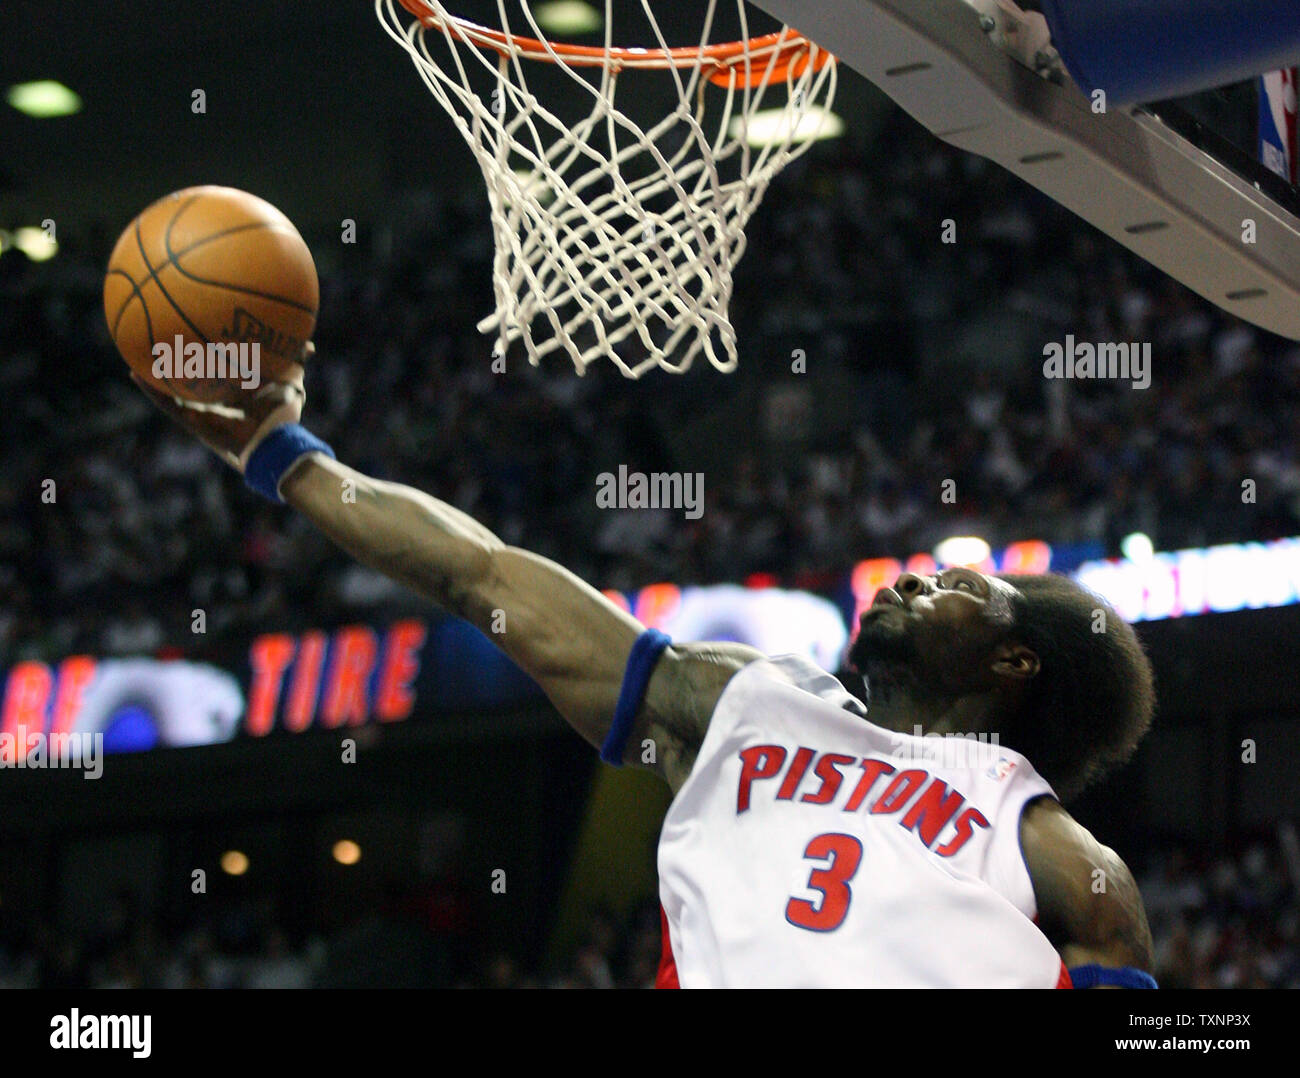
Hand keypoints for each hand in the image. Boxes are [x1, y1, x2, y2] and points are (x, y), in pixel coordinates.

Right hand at [131, 344, 311, 472]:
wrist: (276, 444)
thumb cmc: (284, 417)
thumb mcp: (290, 383)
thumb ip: (295, 361)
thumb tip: (308, 344)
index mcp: (231, 395)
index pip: (211, 374)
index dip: (201, 359)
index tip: (190, 339)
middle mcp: (213, 405)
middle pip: (187, 382)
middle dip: (172, 365)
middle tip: (155, 343)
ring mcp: (201, 415)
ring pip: (170, 394)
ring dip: (152, 378)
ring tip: (132, 358)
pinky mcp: (194, 425)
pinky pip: (168, 406)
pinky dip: (152, 392)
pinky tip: (136, 374)